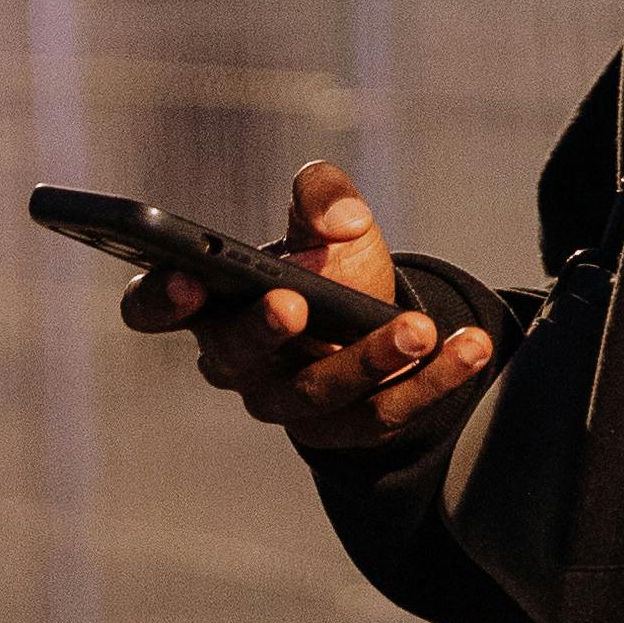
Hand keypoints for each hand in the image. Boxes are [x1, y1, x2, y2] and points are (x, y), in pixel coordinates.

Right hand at [120, 160, 499, 460]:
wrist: (373, 314)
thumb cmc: (326, 260)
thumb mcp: (321, 214)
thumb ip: (322, 192)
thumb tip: (342, 219)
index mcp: (210, 305)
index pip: (153, 308)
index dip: (160, 298)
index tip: (186, 279)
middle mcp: (238, 364)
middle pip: (236, 358)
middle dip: (263, 332)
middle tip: (295, 303)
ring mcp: (290, 405)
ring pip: (318, 395)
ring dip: (369, 361)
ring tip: (417, 328)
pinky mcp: (347, 430)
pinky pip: (385, 415)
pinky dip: (432, 382)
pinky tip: (470, 348)